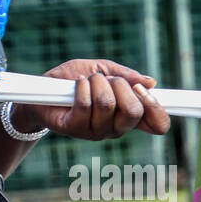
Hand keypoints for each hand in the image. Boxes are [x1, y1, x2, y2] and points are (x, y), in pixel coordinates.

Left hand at [13, 58, 169, 141]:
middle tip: (107, 80)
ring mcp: (96, 131)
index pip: (158, 125)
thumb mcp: (103, 69)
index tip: (142, 89)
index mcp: (128, 115)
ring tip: (87, 80)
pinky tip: (76, 84)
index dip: (157, 108)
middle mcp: (116, 128)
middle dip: (120, 86)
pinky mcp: (75, 128)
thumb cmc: (75, 80)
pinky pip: (85, 105)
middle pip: (134, 112)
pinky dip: (81, 87)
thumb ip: (126, 75)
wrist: (43, 89)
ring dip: (96, 82)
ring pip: (107, 104)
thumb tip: (151, 82)